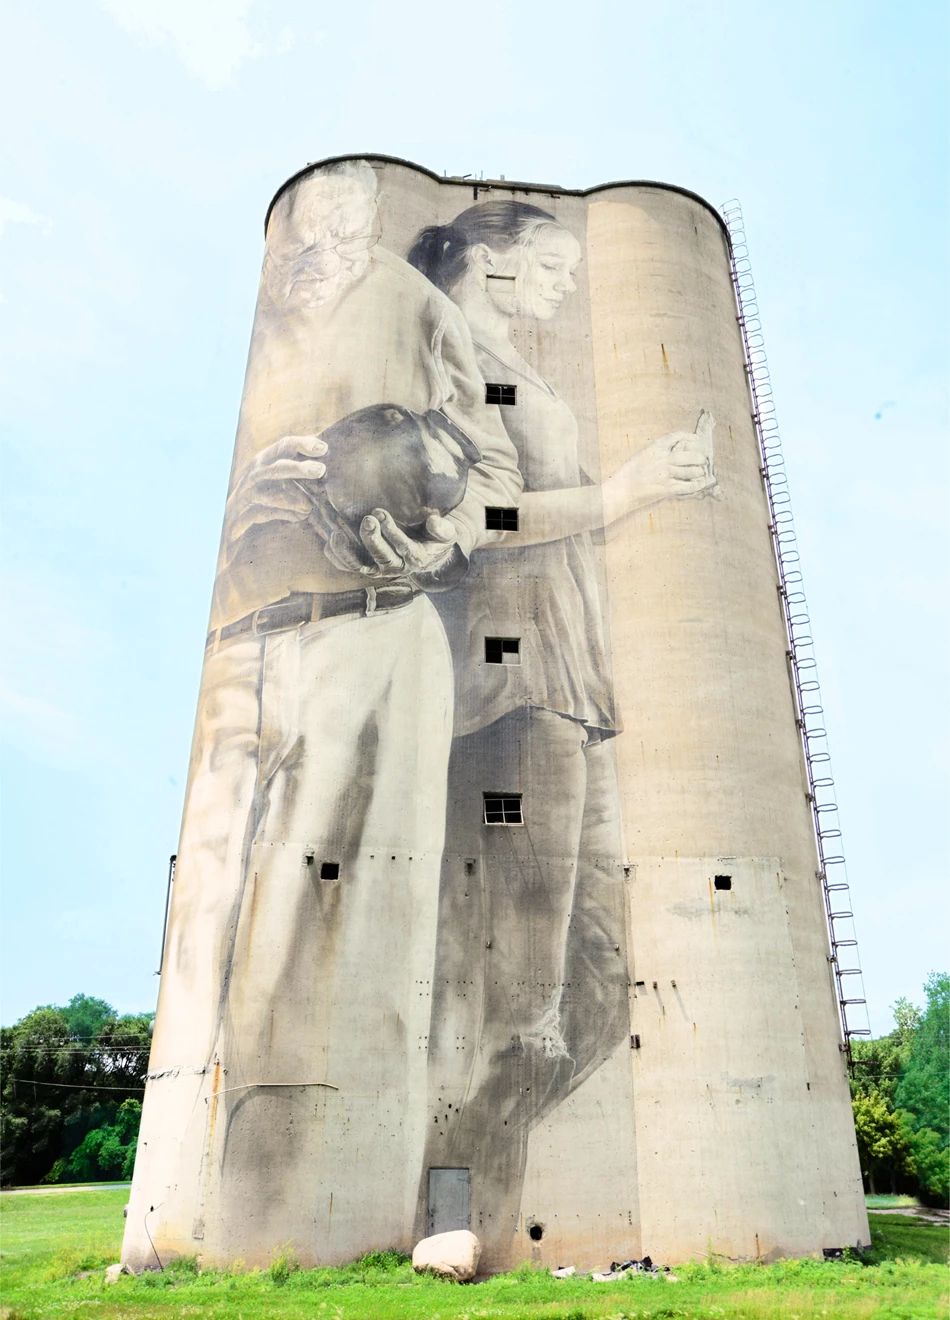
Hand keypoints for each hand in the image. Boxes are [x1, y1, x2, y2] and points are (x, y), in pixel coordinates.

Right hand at [225, 434, 327, 542]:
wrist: (231, 518)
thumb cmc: (260, 494)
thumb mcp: (278, 478)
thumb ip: (298, 474)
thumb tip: (326, 471)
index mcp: (264, 460)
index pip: (284, 446)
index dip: (303, 444)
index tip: (323, 448)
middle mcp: (255, 474)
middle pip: (277, 468)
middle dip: (299, 469)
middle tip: (321, 470)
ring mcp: (247, 494)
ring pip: (269, 494)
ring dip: (292, 499)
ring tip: (309, 507)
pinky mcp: (242, 515)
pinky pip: (262, 514)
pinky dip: (283, 515)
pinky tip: (299, 517)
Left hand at [323, 508, 457, 580]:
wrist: (427, 556)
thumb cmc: (435, 539)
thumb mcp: (446, 533)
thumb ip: (442, 529)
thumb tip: (433, 522)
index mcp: (417, 558)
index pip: (404, 547)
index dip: (392, 532)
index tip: (380, 513)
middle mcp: (396, 567)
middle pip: (382, 557)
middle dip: (372, 539)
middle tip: (367, 519)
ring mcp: (379, 569)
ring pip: (361, 566)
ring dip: (347, 552)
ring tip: (337, 534)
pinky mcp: (367, 567)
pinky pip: (349, 566)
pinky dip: (337, 556)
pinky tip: (329, 541)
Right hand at [605, 411, 718, 514]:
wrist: (619, 492)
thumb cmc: (626, 476)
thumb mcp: (640, 457)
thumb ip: (655, 454)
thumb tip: (669, 453)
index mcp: (654, 448)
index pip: (676, 436)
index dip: (688, 436)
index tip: (695, 439)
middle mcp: (662, 459)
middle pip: (690, 454)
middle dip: (699, 457)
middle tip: (703, 460)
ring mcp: (666, 474)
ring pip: (692, 471)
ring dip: (699, 472)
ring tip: (701, 473)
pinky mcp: (667, 489)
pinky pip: (689, 486)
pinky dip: (696, 485)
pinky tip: (699, 485)